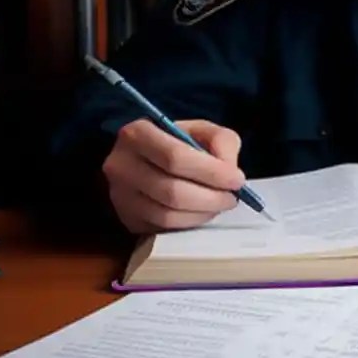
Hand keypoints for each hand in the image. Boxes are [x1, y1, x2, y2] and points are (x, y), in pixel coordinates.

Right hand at [102, 119, 245, 233]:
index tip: (237, 179)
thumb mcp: (202, 130)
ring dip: (202, 213)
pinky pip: (163, 228)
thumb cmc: (178, 142)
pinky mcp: (127, 219)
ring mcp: (120, 196)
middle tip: (233, 197)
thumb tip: (229, 170)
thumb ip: (221, 141)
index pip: (175, 157)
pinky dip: (189, 223)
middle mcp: (120, 165)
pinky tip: (202, 212)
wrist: (147, 159)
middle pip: (172, 191)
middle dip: (211, 197)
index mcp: (137, 134)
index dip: (211, 172)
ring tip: (220, 203)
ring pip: (167, 214)